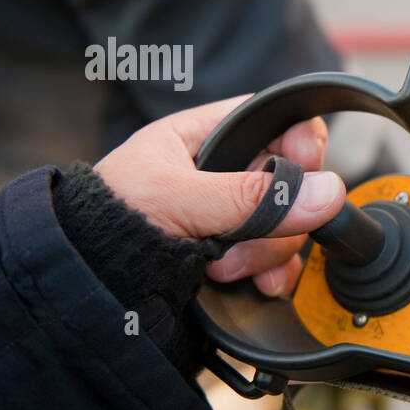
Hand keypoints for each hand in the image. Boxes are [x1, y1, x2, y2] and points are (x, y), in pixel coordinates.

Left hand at [94, 95, 344, 296]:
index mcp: (205, 137)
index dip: (300, 138)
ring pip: (291, 226)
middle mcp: (227, 175)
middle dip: (276, 215)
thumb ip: (252, 197)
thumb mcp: (179, 199)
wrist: (82, 289)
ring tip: (222, 268)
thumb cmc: (108, 225)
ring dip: (267, 253)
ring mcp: (236, 219)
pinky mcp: (239, 258)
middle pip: (293, 181)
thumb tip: (327, 191)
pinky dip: (275, 276)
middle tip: (239, 236)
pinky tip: (256, 285)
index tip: (305, 161)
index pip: (275, 120)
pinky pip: (283, 262)